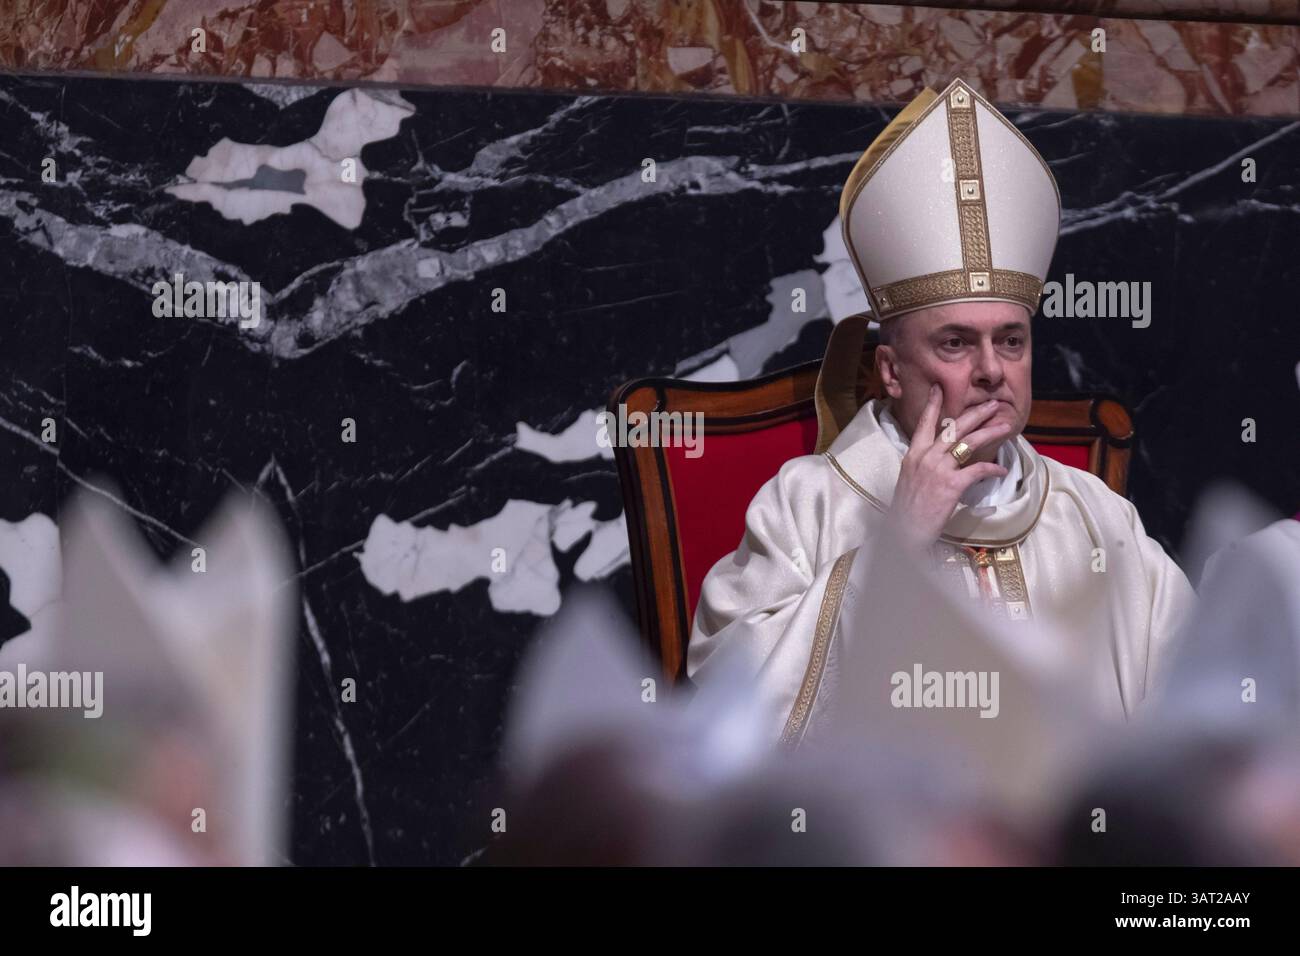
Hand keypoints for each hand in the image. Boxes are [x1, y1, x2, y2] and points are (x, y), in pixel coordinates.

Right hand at [885, 384, 1010, 552]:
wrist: (904, 531)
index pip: (924, 424)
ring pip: (969, 442)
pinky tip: (1002, 469)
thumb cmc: (907, 510)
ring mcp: (938, 469)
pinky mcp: (951, 484)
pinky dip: (992, 469)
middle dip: (975, 413)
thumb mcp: (910, 481)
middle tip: (991, 403)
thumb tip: (940, 460)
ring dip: (990, 432)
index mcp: (913, 455)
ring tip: (1005, 426)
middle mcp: (925, 457)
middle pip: (954, 427)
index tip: (939, 388)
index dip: (933, 405)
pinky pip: (977, 470)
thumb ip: (923, 466)